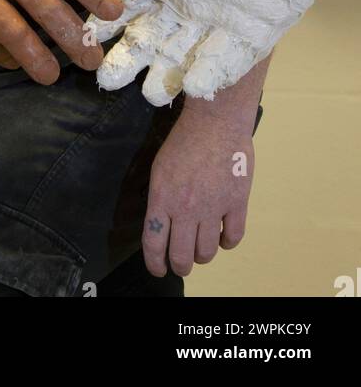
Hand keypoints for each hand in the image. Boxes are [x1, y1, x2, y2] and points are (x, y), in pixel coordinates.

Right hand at [85, 0, 336, 103]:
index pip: (127, 1)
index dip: (107, 20)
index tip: (89, 38)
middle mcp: (185, 0)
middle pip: (149, 37)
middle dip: (128, 59)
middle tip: (106, 80)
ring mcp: (217, 20)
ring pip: (183, 54)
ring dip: (166, 75)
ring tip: (148, 95)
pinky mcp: (251, 34)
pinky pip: (227, 61)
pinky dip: (210, 74)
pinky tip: (193, 87)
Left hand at [143, 109, 255, 277]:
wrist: (215, 120)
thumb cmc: (184, 139)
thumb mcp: (160, 168)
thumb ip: (161, 198)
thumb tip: (163, 223)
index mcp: (163, 198)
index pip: (155, 244)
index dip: (155, 264)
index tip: (158, 269)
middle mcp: (186, 209)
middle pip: (182, 256)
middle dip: (180, 265)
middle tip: (181, 262)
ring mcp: (213, 208)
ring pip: (207, 252)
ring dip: (203, 255)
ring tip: (201, 247)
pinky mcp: (237, 204)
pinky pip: (233, 238)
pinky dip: (227, 243)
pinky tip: (223, 236)